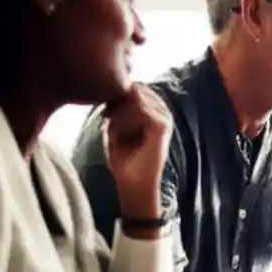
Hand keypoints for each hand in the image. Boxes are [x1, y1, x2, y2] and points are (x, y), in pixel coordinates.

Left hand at [103, 85, 171, 218]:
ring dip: (119, 113)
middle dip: (117, 104)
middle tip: (108, 123)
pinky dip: (123, 120)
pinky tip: (119, 135)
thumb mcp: (115, 127)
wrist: (133, 183)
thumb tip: (113, 90)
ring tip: (114, 132)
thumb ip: (116, 108)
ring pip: (136, 97)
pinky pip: (139, 108)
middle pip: (136, 90)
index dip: (117, 97)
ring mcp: (165, 118)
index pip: (135, 88)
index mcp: (154, 111)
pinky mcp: (162, 126)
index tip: (106, 116)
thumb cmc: (124, 157)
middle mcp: (163, 112)